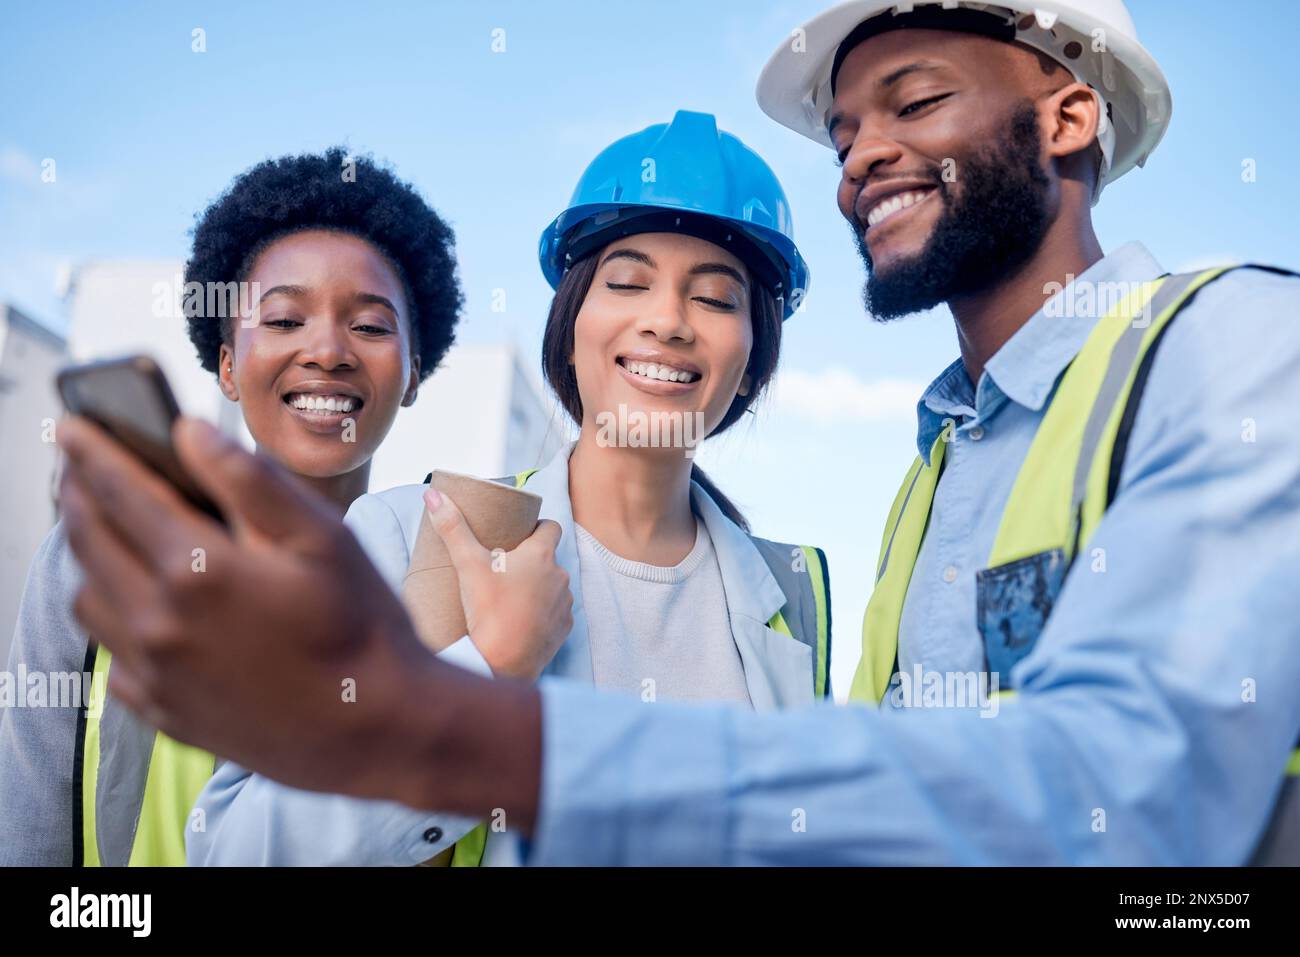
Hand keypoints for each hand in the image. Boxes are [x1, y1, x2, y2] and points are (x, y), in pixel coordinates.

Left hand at [56, 415, 541, 823]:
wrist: (375, 730)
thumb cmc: (360, 626)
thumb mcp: (324, 537)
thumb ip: (250, 479)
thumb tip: (188, 432)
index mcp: (199, 570)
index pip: (120, 491)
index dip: (92, 451)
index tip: (76, 425)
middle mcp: (160, 622)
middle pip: (89, 541)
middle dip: (80, 494)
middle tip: (82, 466)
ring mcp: (156, 672)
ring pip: (89, 598)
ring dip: (91, 555)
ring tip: (111, 531)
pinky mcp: (163, 710)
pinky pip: (112, 653)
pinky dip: (114, 615)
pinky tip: (144, 602)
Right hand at [423, 487, 572, 679]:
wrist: (502, 663)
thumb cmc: (487, 610)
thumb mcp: (466, 564)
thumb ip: (451, 527)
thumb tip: (432, 492)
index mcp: (541, 555)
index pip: (551, 526)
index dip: (537, 528)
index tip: (519, 535)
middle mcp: (560, 576)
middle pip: (550, 558)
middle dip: (532, 561)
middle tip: (506, 568)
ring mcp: (564, 604)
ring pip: (554, 586)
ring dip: (540, 587)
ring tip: (513, 595)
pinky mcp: (564, 629)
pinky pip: (556, 613)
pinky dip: (544, 613)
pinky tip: (525, 618)